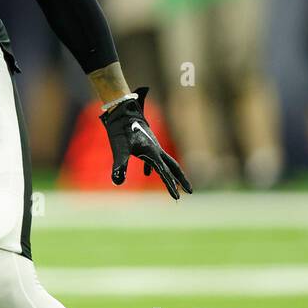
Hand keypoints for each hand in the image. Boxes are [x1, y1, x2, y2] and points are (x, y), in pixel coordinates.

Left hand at [100, 86, 191, 200]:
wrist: (122, 110)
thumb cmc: (120, 129)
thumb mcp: (119, 148)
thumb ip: (119, 165)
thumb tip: (117, 181)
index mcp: (153, 152)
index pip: (164, 172)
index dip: (170, 186)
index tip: (177, 198)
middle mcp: (156, 149)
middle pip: (173, 166)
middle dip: (181, 179)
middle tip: (190, 191)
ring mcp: (151, 146)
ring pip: (165, 162)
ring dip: (170, 173)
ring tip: (175, 185)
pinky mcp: (144, 144)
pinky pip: (152, 158)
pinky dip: (152, 167)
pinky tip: (148, 173)